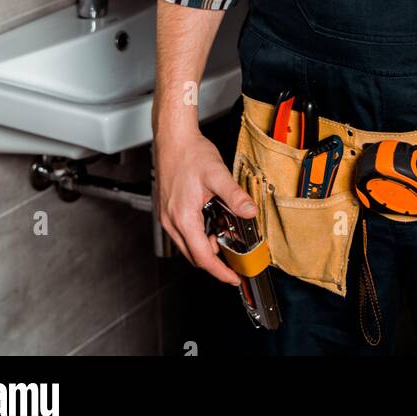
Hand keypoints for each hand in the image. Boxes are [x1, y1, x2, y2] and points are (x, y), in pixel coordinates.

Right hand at [154, 128, 258, 286]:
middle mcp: (171, 220)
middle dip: (214, 261)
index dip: (220, 272)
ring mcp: (166, 216)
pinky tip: (208, 223)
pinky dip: (196, 236)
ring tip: (223, 237)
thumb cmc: (190, 153)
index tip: (233, 277)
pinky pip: (181, 233)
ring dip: (204, 247)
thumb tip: (250, 212)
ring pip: (186, 245)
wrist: (173, 138)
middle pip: (193, 255)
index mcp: (183, 217)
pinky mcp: (165, 209)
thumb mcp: (217, 174)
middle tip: (234, 259)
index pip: (202, 257)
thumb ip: (234, 196)